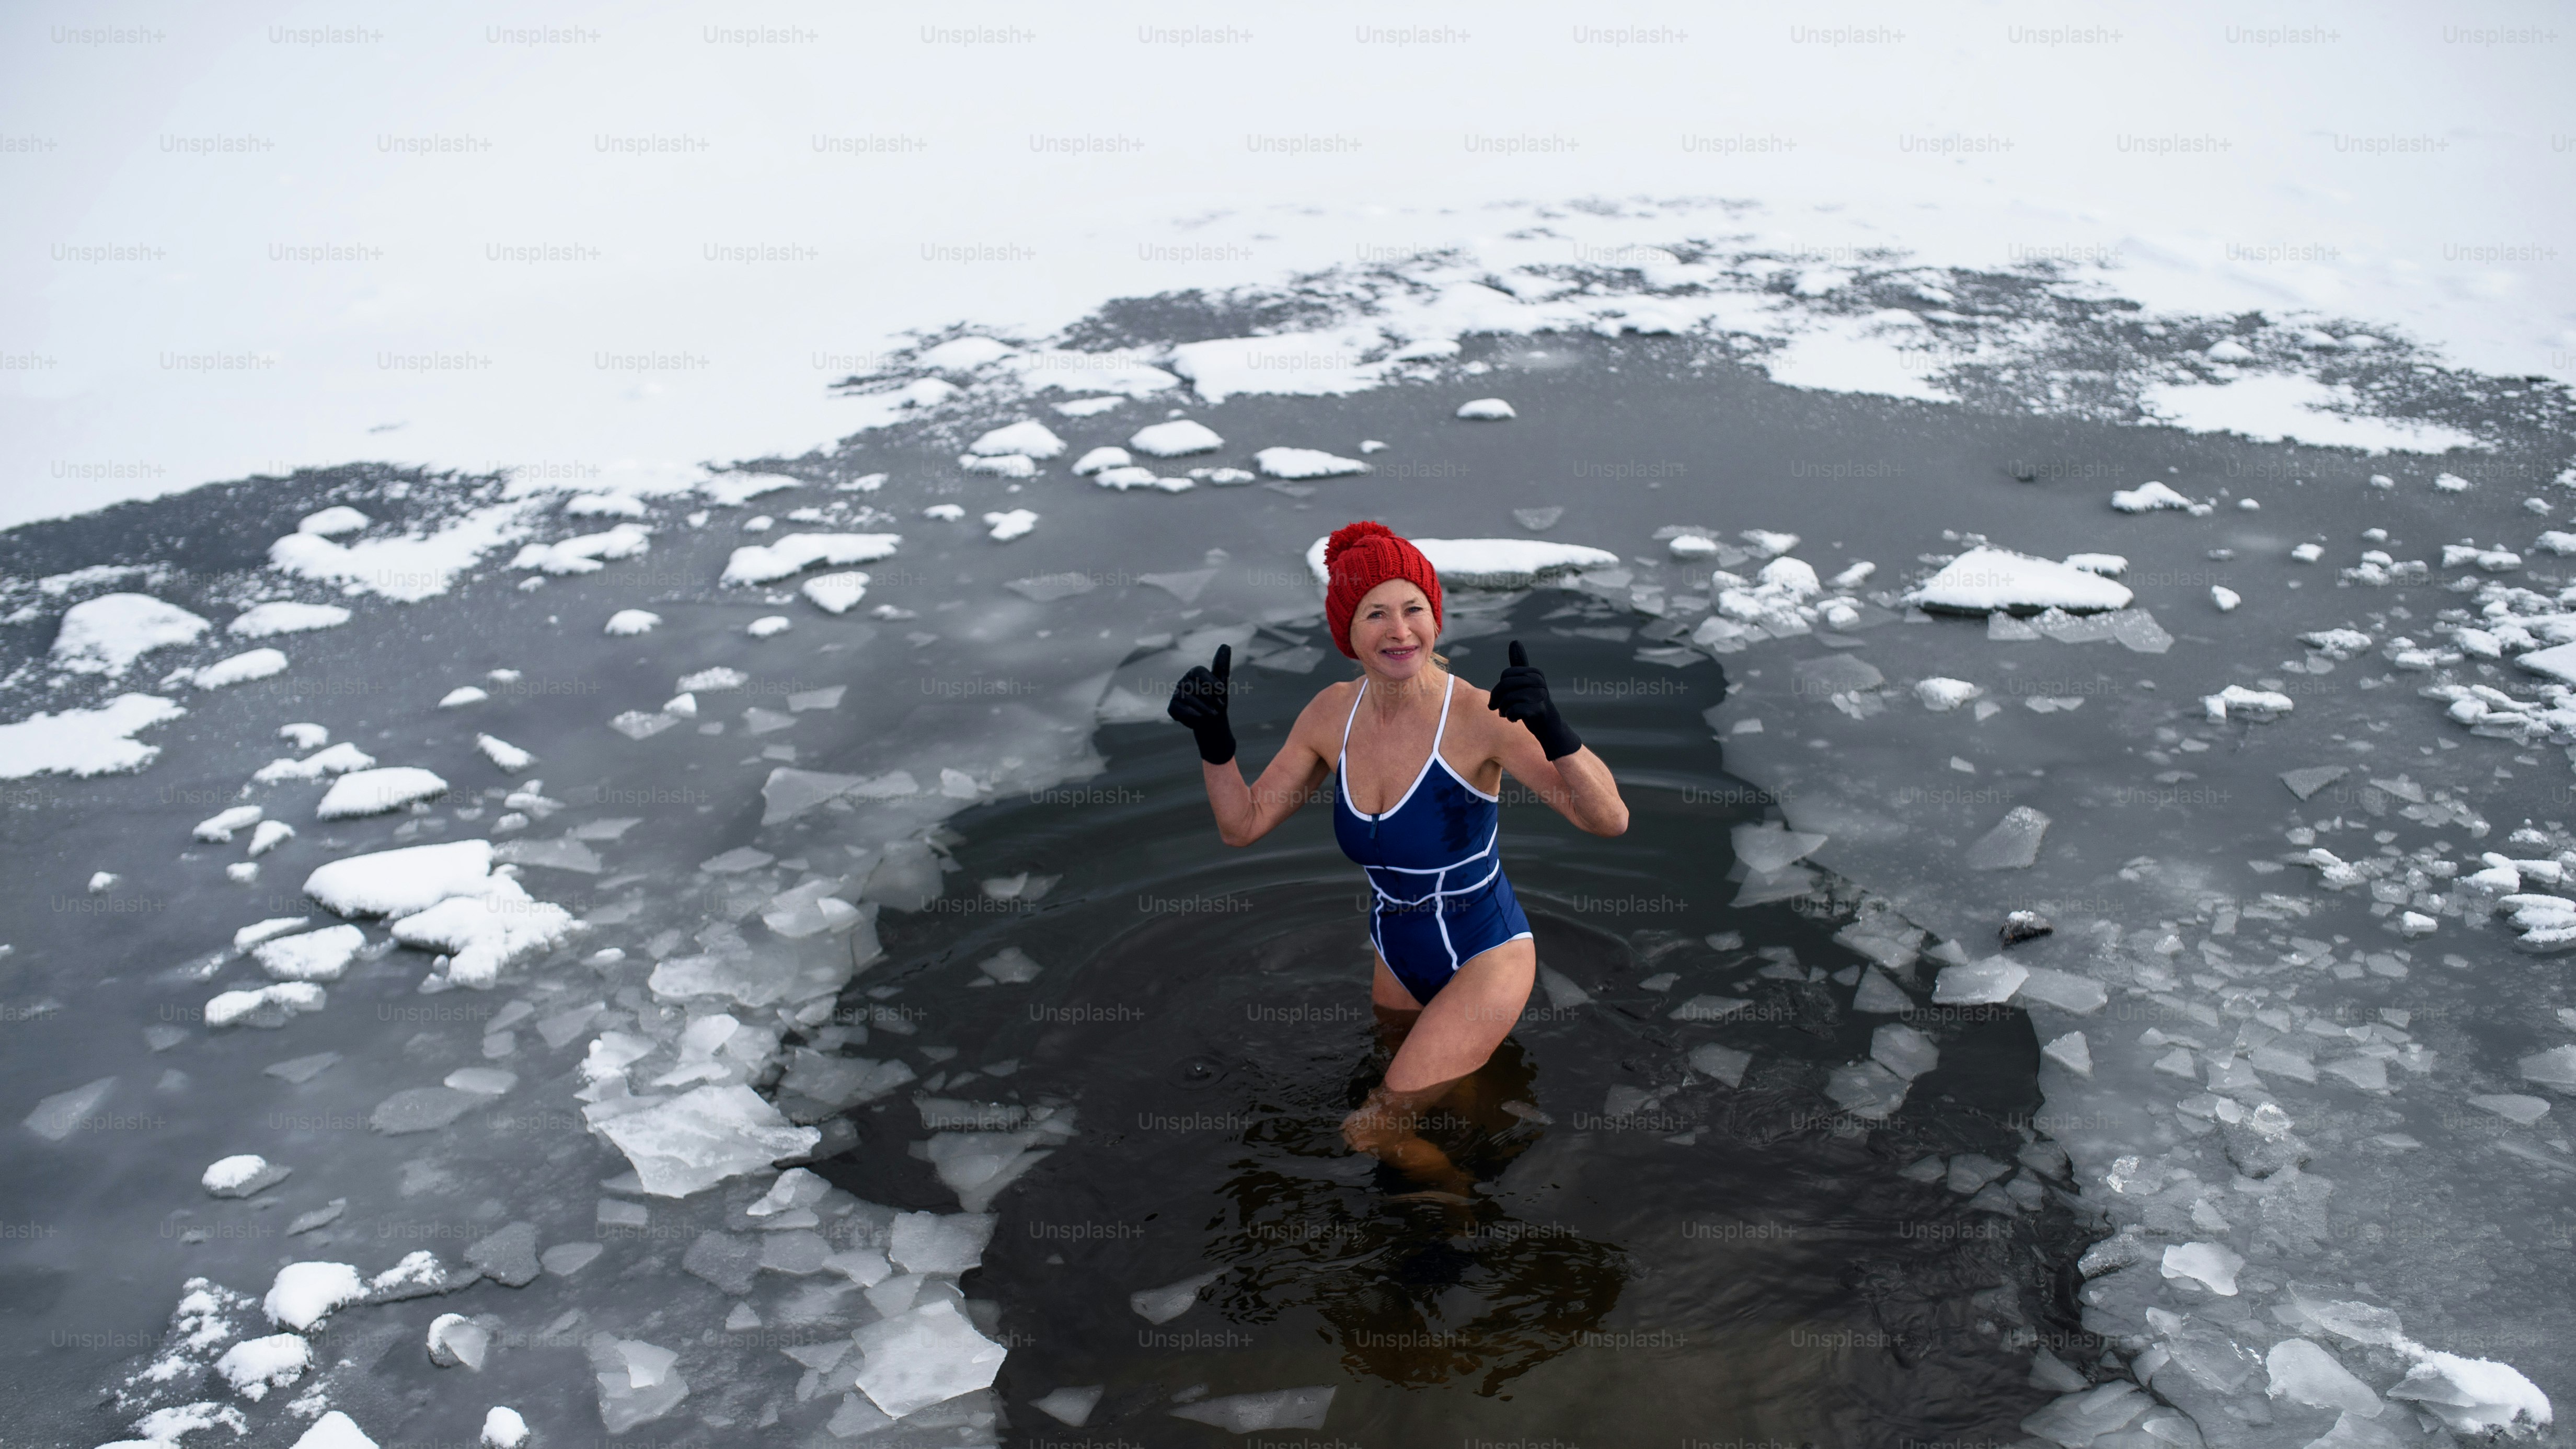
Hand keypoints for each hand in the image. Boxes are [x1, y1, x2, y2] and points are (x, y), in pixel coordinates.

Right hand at [1167, 644, 1236, 764]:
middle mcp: (1183, 681)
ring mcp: (1176, 694)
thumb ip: (1222, 665)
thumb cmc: (1217, 700)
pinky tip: (1198, 718)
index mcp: (1195, 672)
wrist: (1211, 722)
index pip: (1199, 671)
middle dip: (1209, 698)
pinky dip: (1190, 715)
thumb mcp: (1222, 684)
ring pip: (1186, 698)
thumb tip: (1225, 645)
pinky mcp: (1172, 707)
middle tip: (1219, 708)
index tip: (1222, 691)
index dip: (1211, 681)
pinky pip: (1178, 709)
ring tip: (1212, 715)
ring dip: (1202, 707)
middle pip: (1193, 686)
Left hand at [1489, 640, 1583, 760]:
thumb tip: (1515, 641)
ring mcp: (1540, 695)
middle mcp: (1539, 681)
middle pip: (1504, 686)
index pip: (1505, 676)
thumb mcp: (1525, 682)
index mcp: (1535, 673)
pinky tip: (1514, 719)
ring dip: (1503, 710)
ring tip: (1507, 714)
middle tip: (1497, 709)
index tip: (1498, 699)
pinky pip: (1513, 710)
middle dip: (1496, 699)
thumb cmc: (1533, 703)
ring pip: (1507, 699)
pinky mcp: (1539, 710)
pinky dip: (1510, 717)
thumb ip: (1519, 664)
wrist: (1548, 727)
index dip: (1498, 689)